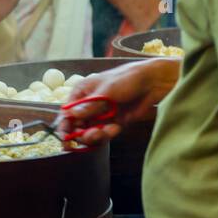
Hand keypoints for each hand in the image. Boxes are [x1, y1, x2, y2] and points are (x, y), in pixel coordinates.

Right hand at [58, 58, 179, 144]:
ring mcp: (100, 115)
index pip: (66, 113)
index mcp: (81, 93)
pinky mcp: (112, 123)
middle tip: (94, 134)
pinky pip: (104, 134)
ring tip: (108, 130)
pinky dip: (108, 134)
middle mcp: (87, 105)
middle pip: (76, 127)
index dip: (65, 127)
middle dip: (83, 134)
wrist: (152, 83)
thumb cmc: (127, 79)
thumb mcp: (107, 91)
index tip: (66, 138)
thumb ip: (90, 105)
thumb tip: (71, 115)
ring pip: (89, 133)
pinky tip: (116, 128)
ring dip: (96, 136)